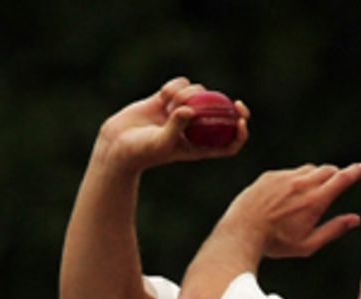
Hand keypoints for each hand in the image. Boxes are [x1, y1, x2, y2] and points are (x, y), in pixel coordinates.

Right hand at [96, 77, 248, 171]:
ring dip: (188, 93)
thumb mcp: (161, 144)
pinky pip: (181, 83)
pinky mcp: (167, 99)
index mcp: (198, 147)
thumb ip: (176, 127)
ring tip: (169, 105)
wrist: (118, 143)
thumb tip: (190, 109)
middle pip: (218, 111)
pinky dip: (174, 85)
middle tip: (232, 101)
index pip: (227, 143)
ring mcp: (181, 112)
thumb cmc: (142, 151)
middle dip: (224, 104)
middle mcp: (193, 129)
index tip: (242, 120)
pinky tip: (162, 95)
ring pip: (198, 93)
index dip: (240, 133)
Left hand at [222, 162, 360, 260]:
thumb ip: (333, 230)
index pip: (341, 179)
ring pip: (308, 170)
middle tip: (338, 181)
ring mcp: (285, 177)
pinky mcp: (270, 176)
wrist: (242, 231)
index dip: (354, 172)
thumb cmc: (276, 243)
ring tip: (311, 192)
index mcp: (315, 201)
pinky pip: (289, 173)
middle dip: (335, 174)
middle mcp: (302, 184)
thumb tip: (355, 220)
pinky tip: (288, 196)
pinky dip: (295, 180)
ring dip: (315, 177)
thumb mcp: (308, 244)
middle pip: (327, 170)